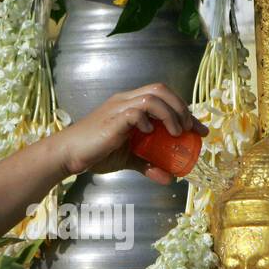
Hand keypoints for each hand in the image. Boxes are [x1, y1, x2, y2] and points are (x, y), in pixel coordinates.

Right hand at [54, 82, 207, 183]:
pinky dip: (149, 121)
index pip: (163, 97)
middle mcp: (125, 100)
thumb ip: (148, 165)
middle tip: (191, 129)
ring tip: (178, 132)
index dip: (184, 110)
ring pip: (152, 97)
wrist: (69, 155)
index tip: (199, 129)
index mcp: (129, 104)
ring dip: (171, 113)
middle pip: (161, 89)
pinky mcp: (113, 119)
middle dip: (181, 107)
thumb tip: (169, 179)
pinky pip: (136, 112)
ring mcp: (119, 107)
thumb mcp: (128, 159)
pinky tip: (150, 134)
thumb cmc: (95, 153)